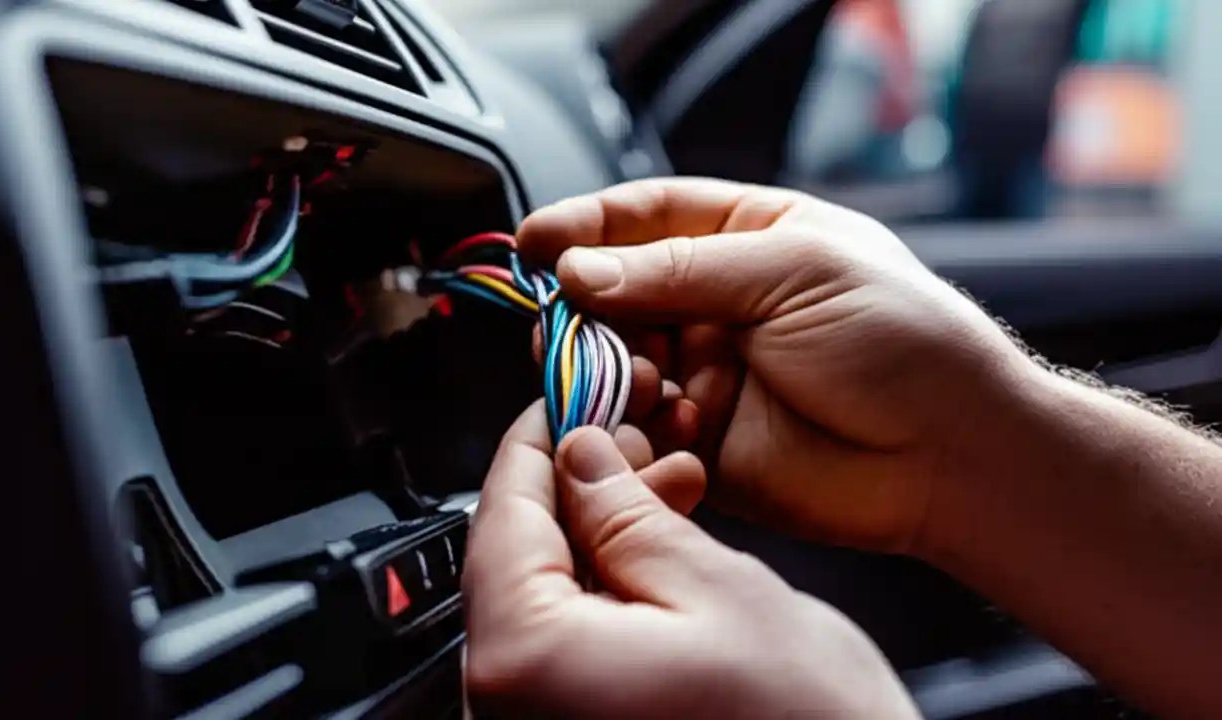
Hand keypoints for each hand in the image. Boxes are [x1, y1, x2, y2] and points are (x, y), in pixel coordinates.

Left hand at [463, 402, 916, 718]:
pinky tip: (658, 558)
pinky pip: (565, 647)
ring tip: (669, 490)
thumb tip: (581, 456)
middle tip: (634, 436)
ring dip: (596, 535)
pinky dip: (604, 594)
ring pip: (542, 596)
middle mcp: (507, 706)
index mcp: (527, 660)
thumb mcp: (718, 589)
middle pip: (516, 554)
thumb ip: (629, 514)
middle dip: (575, 485)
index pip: (501, 512)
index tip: (572, 396)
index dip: (539, 439)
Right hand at [518, 178, 1034, 553]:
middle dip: (589, 310)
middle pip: (617, 295)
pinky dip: (637, 429)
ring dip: (613, 373)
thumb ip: (680, 272)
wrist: (953, 456)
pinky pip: (640, 431)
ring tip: (645, 383)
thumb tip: (580, 270)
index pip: (647, 219)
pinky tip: (672, 426)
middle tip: (569, 326)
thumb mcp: (793, 273)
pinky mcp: (704, 445)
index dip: (586, 227)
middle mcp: (721, 307)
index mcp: (750, 241)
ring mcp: (710, 375)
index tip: (535, 243)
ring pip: (620, 365)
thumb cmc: (903, 342)